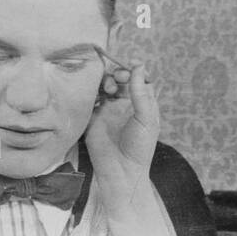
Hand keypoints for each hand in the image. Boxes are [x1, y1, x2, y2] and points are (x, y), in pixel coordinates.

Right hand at [84, 61, 159, 214]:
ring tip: (109, 89)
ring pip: (105, 85)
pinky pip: (90, 97)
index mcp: (142, 104)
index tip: (130, 67)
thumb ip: (141, 92)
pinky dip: (92, 90)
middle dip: (119, 73)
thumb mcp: (145, 118)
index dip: (134, 70)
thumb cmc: (139, 147)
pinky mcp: (93, 116)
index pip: (139, 78)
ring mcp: (108, 109)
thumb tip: (138, 65)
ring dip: (106, 80)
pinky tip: (97, 95)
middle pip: (120, 78)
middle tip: (119, 79)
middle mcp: (125, 104)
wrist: (120, 170)